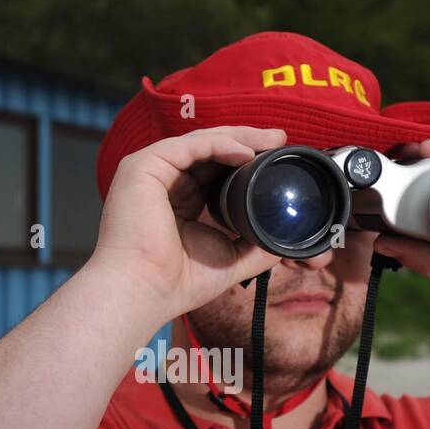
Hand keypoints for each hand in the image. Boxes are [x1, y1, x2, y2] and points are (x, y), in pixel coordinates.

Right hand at [91, 126, 285, 320]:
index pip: (215, 168)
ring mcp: (151, 171)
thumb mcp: (229, 258)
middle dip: (248, 140)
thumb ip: (255, 245)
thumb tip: (286, 239)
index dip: (245, 159)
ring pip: (201, 142)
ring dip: (239, 137)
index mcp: (180, 200)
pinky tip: (246, 153)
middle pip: (210, 150)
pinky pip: (189, 146)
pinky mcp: (143, 166)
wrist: (146, 291)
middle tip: (280, 138)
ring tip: (271, 140)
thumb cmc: (178, 282)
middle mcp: (164, 181)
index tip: (276, 158)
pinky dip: (220, 145)